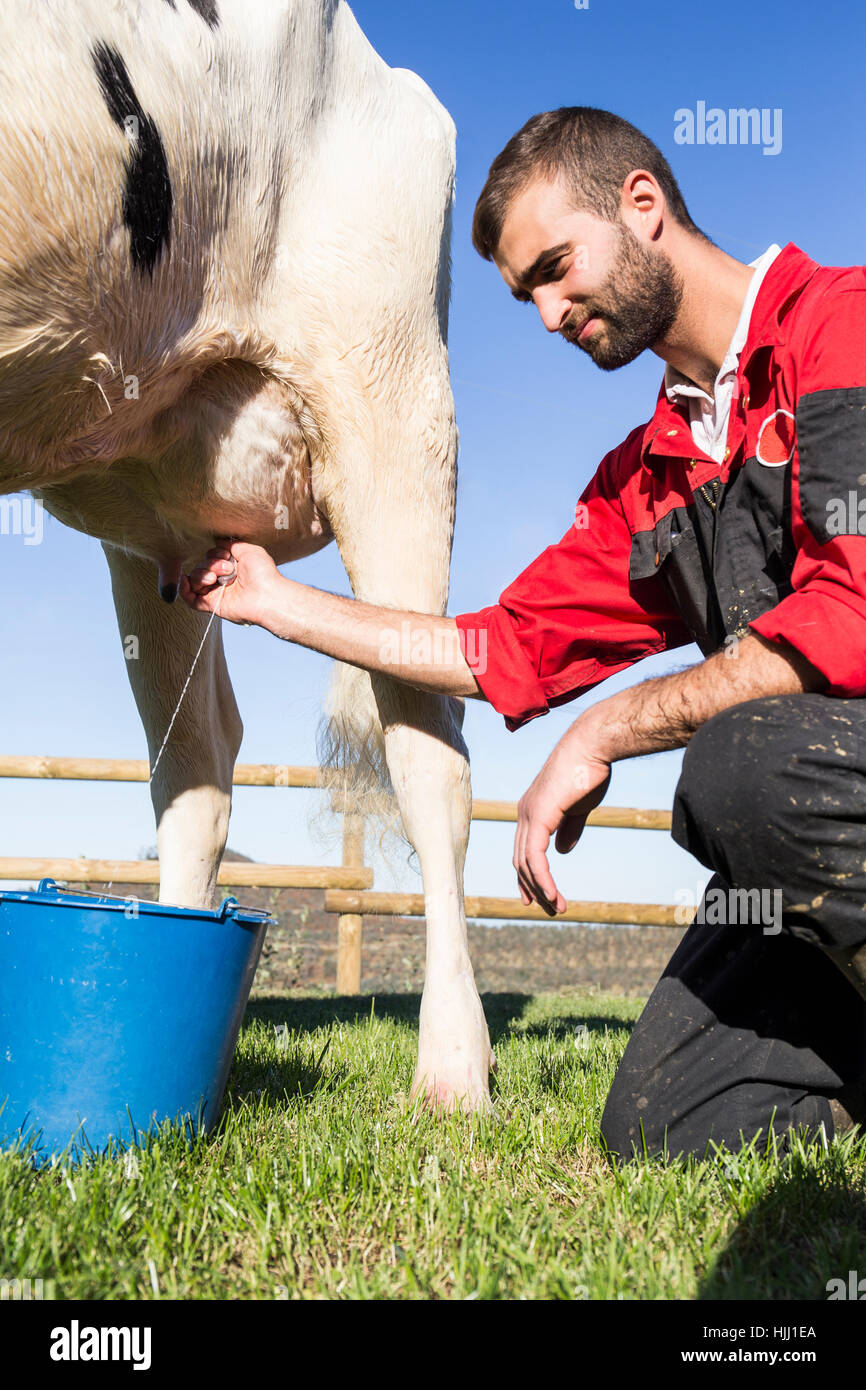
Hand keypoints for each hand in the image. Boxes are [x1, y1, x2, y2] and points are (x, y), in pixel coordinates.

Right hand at [180, 540, 280, 625]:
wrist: (267, 595)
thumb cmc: (263, 573)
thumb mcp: (248, 549)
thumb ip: (231, 544)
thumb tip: (219, 542)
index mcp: (231, 566)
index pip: (210, 556)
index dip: (214, 554)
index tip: (227, 555)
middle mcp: (222, 579)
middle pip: (201, 566)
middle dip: (210, 564)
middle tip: (227, 569)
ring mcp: (216, 592)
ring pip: (195, 580)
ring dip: (201, 574)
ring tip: (214, 578)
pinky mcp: (212, 605)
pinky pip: (190, 598)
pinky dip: (184, 589)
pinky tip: (186, 580)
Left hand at [513, 730, 611, 914]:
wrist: (593, 747)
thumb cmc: (588, 771)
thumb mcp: (579, 807)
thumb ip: (569, 828)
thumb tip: (563, 850)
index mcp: (531, 810)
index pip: (523, 849)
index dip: (528, 875)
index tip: (536, 896)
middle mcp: (523, 813)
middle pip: (520, 860)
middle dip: (533, 887)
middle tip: (548, 908)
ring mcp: (528, 815)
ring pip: (525, 863)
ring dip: (540, 889)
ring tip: (556, 908)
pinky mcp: (538, 817)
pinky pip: (535, 858)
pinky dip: (543, 880)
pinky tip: (552, 895)